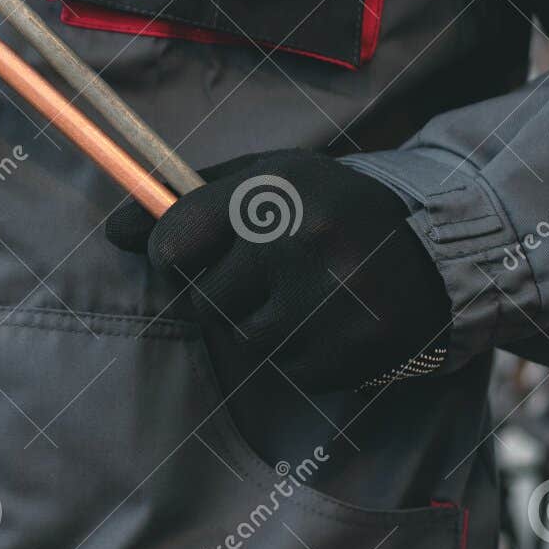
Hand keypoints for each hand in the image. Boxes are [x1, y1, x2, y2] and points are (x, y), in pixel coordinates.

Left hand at [107, 150, 450, 391]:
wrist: (436, 246)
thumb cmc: (325, 207)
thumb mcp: (262, 179)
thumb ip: (184, 201)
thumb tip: (111, 233)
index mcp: (268, 190)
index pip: (172, 243)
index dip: (172, 256)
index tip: (188, 255)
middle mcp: (298, 240)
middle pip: (205, 300)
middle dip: (224, 292)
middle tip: (267, 273)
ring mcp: (328, 297)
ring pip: (245, 339)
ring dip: (264, 324)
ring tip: (304, 293)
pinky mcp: (353, 347)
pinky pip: (291, 370)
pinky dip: (302, 353)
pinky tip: (332, 320)